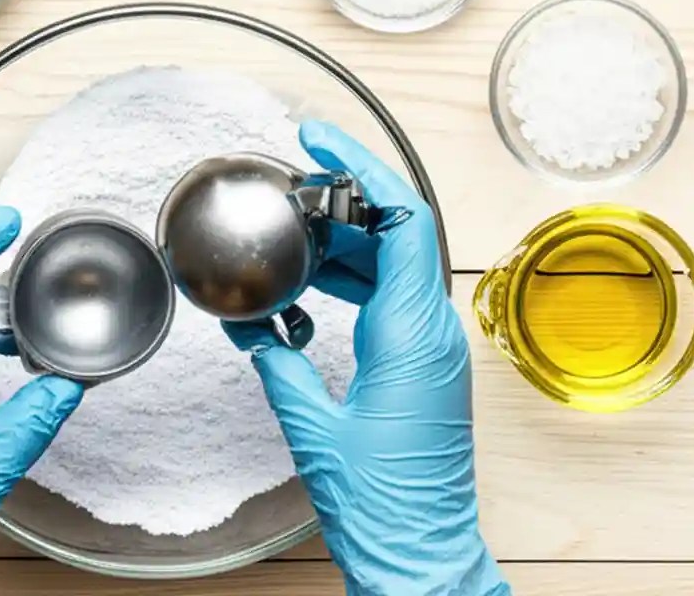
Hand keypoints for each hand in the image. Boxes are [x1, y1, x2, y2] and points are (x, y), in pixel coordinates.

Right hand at [227, 122, 509, 595]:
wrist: (422, 557)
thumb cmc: (381, 506)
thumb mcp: (314, 429)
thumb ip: (281, 368)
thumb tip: (260, 334)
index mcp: (412, 333)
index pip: (404, 218)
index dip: (364, 168)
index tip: (321, 139)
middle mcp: (433, 333)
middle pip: (400, 232)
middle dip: (346, 199)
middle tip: (292, 187)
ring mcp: (434, 351)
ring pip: (396, 265)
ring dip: (348, 240)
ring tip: (293, 232)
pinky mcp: (425, 370)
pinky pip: (393, 301)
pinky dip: (355, 280)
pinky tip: (312, 286)